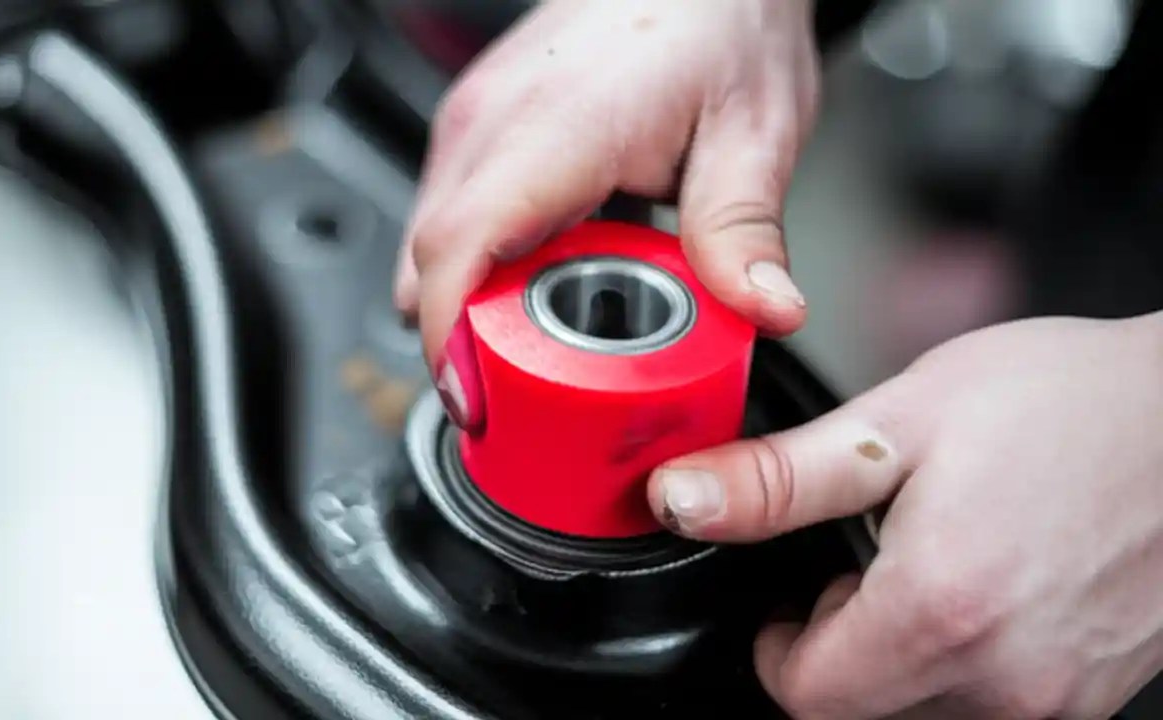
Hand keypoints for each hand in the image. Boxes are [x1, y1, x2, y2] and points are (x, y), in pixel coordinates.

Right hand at [395, 0, 820, 430]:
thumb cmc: (718, 22)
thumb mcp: (753, 130)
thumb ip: (746, 231)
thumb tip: (767, 312)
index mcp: (552, 130)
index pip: (458, 248)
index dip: (448, 339)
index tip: (474, 399)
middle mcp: (492, 122)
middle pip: (430, 258)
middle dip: (456, 341)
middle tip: (512, 399)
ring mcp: (476, 119)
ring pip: (432, 238)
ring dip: (465, 303)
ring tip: (530, 349)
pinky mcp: (480, 123)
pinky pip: (452, 212)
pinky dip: (477, 265)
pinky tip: (537, 283)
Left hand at [646, 313, 1162, 717]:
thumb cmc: (1067, 404)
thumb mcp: (900, 422)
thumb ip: (781, 479)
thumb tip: (683, 501)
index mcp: (941, 609)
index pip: (806, 698)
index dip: (778, 647)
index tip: (791, 598)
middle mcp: (1004, 677)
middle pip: (859, 716)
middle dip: (834, 653)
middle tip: (863, 566)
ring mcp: (1054, 698)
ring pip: (921, 718)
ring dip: (895, 661)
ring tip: (927, 568)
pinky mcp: (1088, 697)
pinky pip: (988, 708)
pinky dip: (959, 666)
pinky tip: (981, 589)